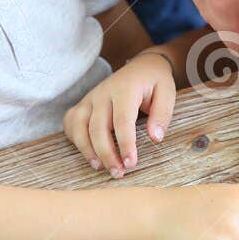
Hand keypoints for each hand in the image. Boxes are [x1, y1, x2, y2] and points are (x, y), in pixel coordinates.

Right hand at [64, 51, 175, 176]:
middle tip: (118, 173)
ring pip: (79, 126)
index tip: (131, 163)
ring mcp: (90, 98)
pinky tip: (88, 153)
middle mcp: (103, 93)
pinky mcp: (83, 103)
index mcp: (125, 89)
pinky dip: (74, 139)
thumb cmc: (155, 82)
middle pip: (98, 128)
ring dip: (87, 150)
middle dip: (106, 154)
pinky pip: (70, 122)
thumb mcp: (168, 93)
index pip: (122, 120)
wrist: (142, 66)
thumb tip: (155, 138)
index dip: (125, 144)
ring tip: (101, 167)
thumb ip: (162, 115)